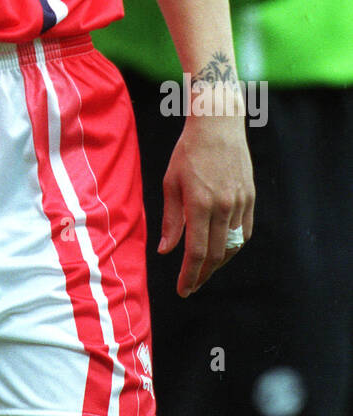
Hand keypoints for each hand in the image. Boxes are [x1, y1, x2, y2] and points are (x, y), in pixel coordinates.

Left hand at [158, 93, 254, 296]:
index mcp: (199, 203)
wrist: (218, 125)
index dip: (189, 275)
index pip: (196, 251)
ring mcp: (240, 203)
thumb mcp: (171, 182)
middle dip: (202, 275)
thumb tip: (165, 251)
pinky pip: (244, 232)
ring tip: (204, 272)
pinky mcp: (250, 198)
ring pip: (232, 247)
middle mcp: (223, 206)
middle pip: (216, 255)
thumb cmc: (188, 152)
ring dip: (218, 264)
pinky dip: (233, 247)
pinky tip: (221, 251)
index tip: (182, 290)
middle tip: (191, 286)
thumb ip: (170, 220)